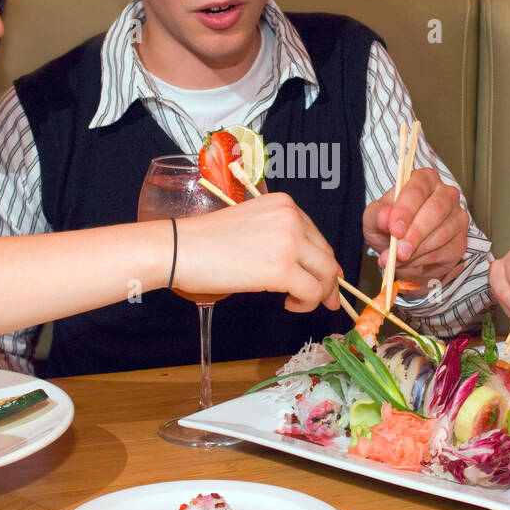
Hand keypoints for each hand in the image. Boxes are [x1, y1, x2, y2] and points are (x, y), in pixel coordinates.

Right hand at [175, 192, 340, 312]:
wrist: (180, 248)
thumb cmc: (206, 241)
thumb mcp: (251, 225)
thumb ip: (279, 237)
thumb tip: (304, 264)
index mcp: (284, 204)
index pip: (317, 236)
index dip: (322, 260)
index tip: (323, 277)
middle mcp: (291, 218)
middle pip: (326, 255)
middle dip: (329, 281)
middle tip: (326, 300)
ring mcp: (289, 243)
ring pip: (325, 274)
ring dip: (319, 294)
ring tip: (298, 302)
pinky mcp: (282, 269)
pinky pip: (312, 292)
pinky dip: (306, 304)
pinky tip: (290, 304)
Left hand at [362, 167, 468, 293]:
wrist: (401, 250)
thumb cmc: (388, 227)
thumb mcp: (374, 220)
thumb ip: (377, 216)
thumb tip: (384, 216)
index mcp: (423, 180)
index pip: (418, 188)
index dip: (406, 209)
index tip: (394, 229)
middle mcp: (446, 194)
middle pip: (436, 209)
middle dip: (415, 233)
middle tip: (398, 252)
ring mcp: (457, 217)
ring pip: (442, 234)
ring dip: (417, 251)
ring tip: (398, 259)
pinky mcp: (460, 241)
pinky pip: (446, 252)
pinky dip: (425, 261)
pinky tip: (411, 262)